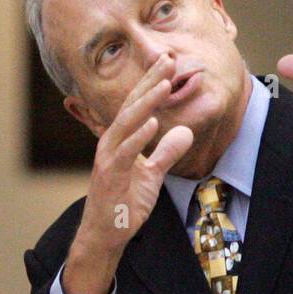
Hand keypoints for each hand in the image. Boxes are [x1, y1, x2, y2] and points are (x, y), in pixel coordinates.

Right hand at [63, 54, 194, 293]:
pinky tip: (151, 123)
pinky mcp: (109, 176)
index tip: (169, 62)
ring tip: (164, 83)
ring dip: (145, 102)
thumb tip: (186, 132)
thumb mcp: (152, 175)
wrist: (106, 235)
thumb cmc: (124, 204)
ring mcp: (108, 159)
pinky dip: (137, 137)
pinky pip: (124, 153)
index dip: (152, 83)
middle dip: (149, 82)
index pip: (137, 106)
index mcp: (121, 140)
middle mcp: (111, 143)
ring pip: (126, 124)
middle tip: (167, 58)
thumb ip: (166, 153)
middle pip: (131, 106)